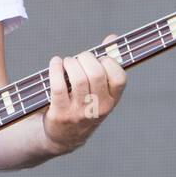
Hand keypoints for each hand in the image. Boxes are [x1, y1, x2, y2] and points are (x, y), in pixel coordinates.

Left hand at [43, 33, 126, 155]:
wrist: (64, 137)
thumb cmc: (83, 105)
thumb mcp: (99, 91)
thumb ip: (106, 64)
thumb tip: (112, 38)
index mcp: (112, 100)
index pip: (120, 78)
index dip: (110, 62)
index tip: (100, 59)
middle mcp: (98, 108)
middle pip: (96, 74)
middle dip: (86, 58)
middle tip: (79, 58)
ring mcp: (80, 112)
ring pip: (78, 79)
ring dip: (70, 63)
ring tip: (67, 62)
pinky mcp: (61, 114)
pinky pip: (58, 86)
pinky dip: (55, 69)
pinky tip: (55, 63)